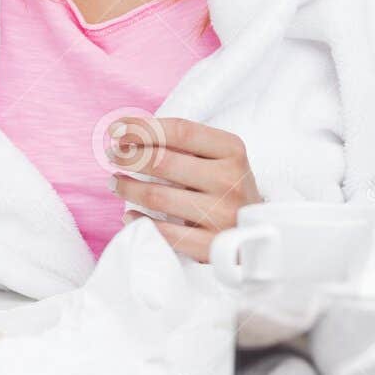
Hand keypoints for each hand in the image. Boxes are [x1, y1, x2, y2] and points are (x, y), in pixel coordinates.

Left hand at [109, 116, 261, 261]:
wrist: (261, 234)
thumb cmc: (226, 188)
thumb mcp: (218, 159)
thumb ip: (182, 144)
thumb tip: (126, 131)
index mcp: (232, 150)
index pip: (180, 131)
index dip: (142, 128)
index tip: (116, 129)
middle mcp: (230, 180)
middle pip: (163, 161)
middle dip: (129, 156)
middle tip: (113, 155)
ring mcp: (222, 214)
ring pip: (157, 196)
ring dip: (127, 187)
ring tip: (116, 182)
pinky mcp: (211, 246)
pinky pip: (163, 233)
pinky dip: (140, 222)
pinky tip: (130, 215)